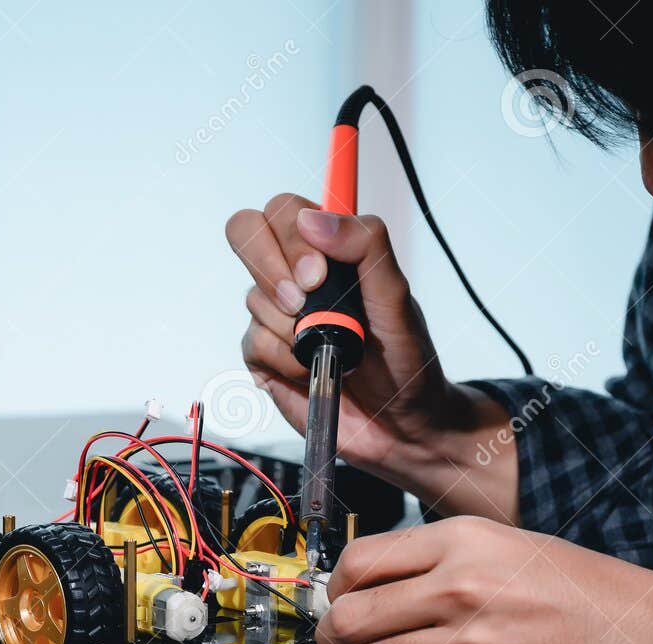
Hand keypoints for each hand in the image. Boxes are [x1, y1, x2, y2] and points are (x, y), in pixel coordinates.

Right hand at [225, 195, 515, 516]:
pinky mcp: (264, 356)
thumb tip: (314, 219)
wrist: (402, 426)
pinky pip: (252, 343)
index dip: (290, 235)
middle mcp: (296, 274)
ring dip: (293, 329)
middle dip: (272, 271)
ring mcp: (276, 315)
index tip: (318, 275)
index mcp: (329, 249)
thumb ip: (365, 247)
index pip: (283, 209)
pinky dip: (284, 360)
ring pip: (252, 297)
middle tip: (303, 305)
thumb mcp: (398, 297)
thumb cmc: (407, 359)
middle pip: (245, 233)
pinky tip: (310, 370)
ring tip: (329, 349)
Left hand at [317, 516, 652, 643]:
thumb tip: (361, 582)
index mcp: (461, 542)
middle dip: (336, 631)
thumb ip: (431, 558)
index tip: (338, 597)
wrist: (641, 633)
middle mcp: (458, 589)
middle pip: (351, 617)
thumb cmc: (575, 587)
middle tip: (340, 636)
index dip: (336, 586)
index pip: (356, 563)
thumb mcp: (500, 543)